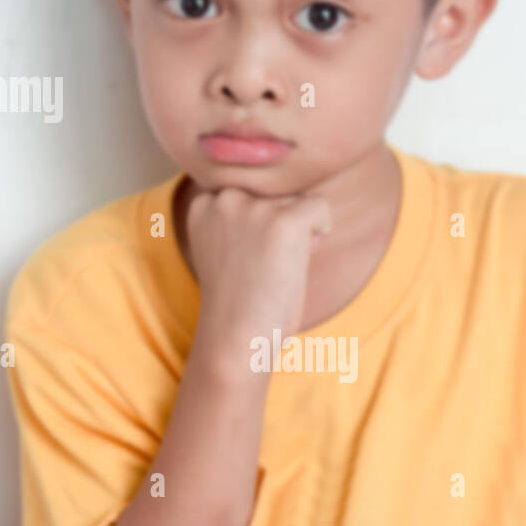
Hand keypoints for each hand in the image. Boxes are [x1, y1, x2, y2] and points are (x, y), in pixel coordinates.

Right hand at [184, 186, 331, 357]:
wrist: (234, 336)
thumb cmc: (236, 299)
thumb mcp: (224, 245)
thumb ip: (239, 215)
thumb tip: (288, 192)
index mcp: (204, 202)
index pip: (250, 189)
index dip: (258, 222)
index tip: (244, 256)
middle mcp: (224, 197)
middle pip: (275, 192)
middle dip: (278, 221)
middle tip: (262, 263)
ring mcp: (253, 207)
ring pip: (297, 199)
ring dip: (298, 229)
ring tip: (276, 266)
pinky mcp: (284, 222)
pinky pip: (321, 207)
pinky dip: (320, 231)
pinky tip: (297, 260)